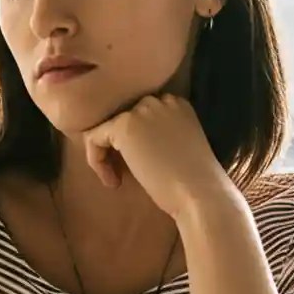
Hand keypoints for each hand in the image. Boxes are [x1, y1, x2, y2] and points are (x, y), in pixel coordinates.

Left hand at [82, 94, 232, 219]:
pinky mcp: (124, 126)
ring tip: (116, 180)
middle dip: (116, 147)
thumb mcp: (177, 148)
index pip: (140, 115)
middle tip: (122, 174)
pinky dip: (97, 161)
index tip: (136, 167)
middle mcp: (159, 100)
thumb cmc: (193, 183)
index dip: (132, 142)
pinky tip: (113, 182)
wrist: (199, 193)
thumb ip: (157, 136)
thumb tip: (127, 144)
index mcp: (176, 104)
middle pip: (121, 118)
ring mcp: (141, 110)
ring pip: (105, 128)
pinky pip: (94, 138)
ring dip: (104, 155)